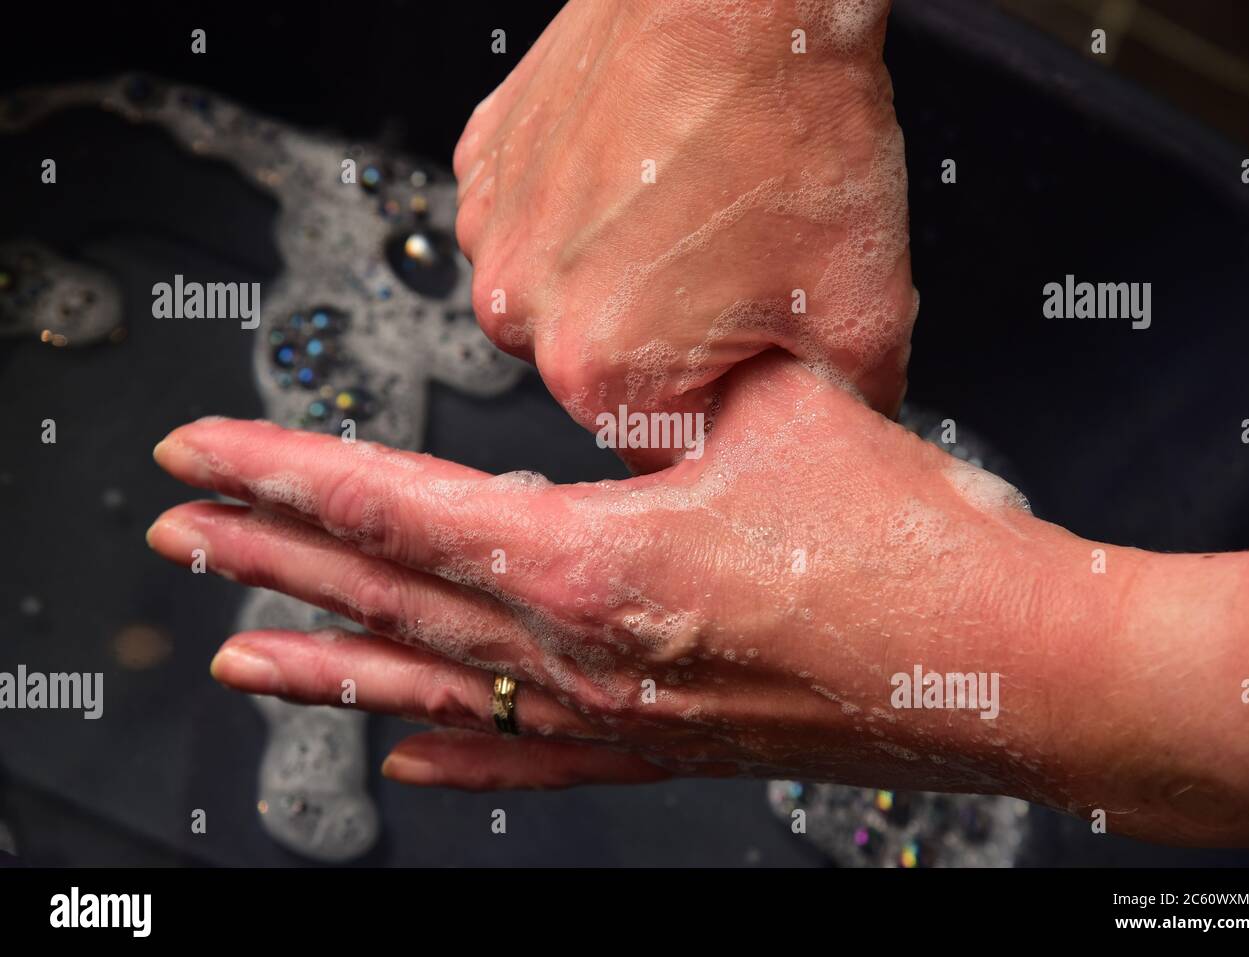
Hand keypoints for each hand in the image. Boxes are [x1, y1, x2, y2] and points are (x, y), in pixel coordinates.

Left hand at [147, 354, 1248, 846]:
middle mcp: (578, 650)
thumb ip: (675, 386)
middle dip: (269, 562)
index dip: (281, 478)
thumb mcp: (777, 412)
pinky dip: (452, 751)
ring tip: (241, 657)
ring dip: (326, 664)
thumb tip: (629, 356)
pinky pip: (523, 759)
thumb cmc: (903, 544)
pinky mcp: (655, 747)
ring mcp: (609, 713)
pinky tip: (400, 753)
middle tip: (179, 540)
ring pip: (431, 686)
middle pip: (385, 598)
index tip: (203, 457)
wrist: (994, 663)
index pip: (392, 510)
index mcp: (590, 559)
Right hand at [453, 0, 916, 468]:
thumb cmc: (791, 124)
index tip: (753, 364)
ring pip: (570, 308)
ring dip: (625, 284)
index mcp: (604, 370)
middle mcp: (524, 312)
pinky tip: (646, 175)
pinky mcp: (484, 167)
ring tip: (693, 213)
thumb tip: (831, 435)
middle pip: (611, 383)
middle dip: (675, 351)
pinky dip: (587, 223)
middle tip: (738, 276)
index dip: (723, 414)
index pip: (662, 458)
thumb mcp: (864, 308)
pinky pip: (539, 234)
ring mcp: (493, 232)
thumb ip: (844, 411)